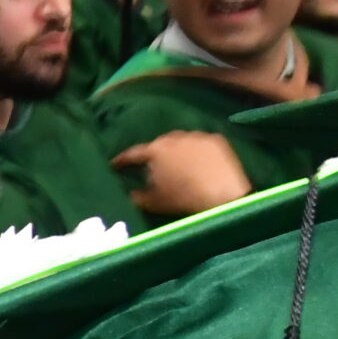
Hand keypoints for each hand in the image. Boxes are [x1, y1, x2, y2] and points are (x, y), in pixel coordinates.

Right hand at [112, 130, 250, 219]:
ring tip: (178, 165)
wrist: (223, 196)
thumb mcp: (153, 202)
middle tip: (153, 167)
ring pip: (181, 142)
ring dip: (176, 151)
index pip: (133, 154)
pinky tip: (199, 164)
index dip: (122, 160)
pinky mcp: (215, 140)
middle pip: (159, 145)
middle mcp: (174, 138)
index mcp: (155, 151)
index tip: (114, 165)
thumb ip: (135, 195)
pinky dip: (196, 152)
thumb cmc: (182, 199)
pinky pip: (200, 144)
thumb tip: (127, 192)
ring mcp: (197, 136)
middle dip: (154, 155)